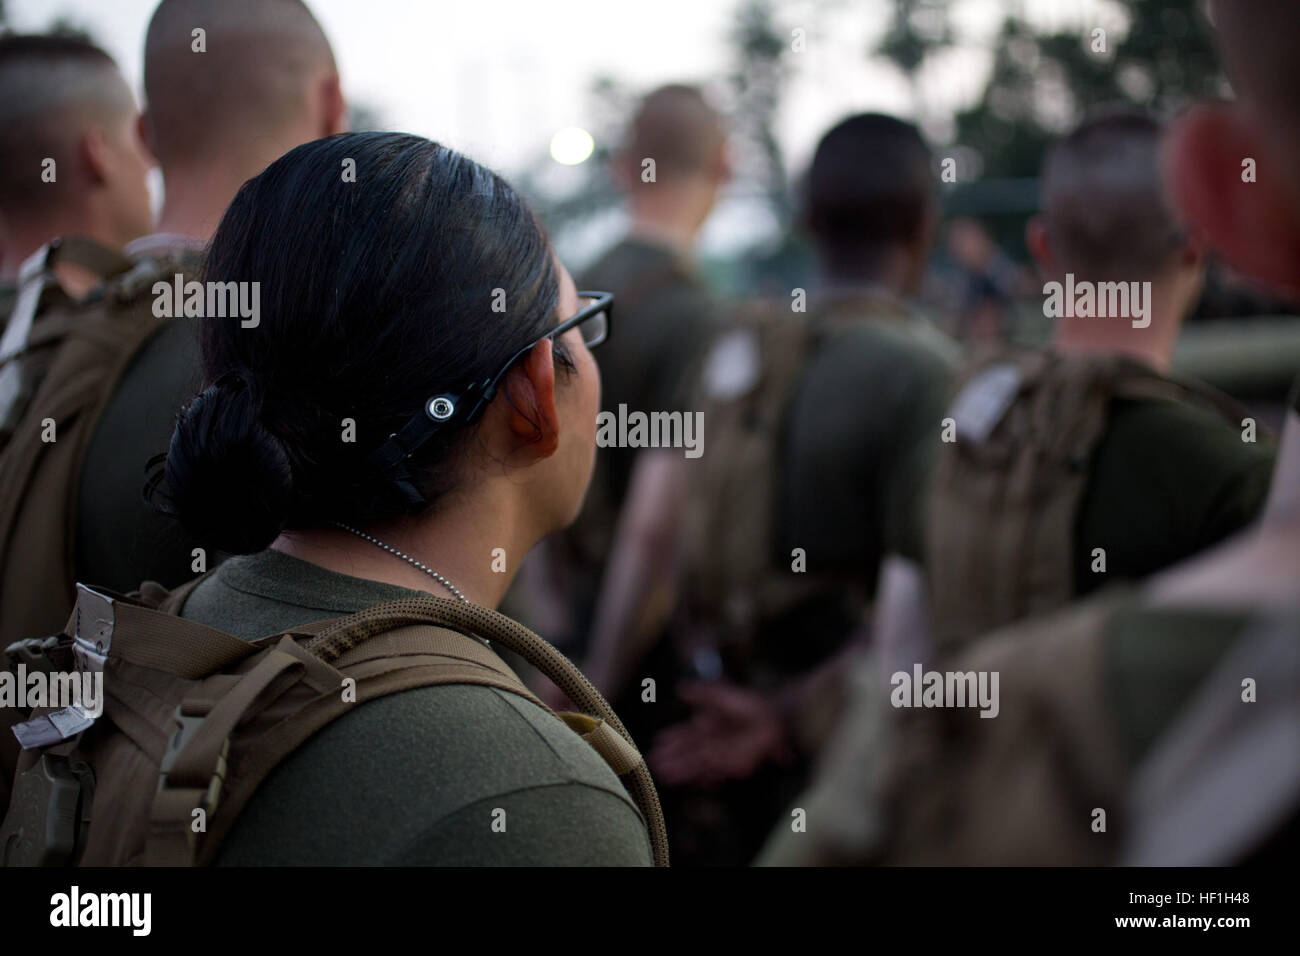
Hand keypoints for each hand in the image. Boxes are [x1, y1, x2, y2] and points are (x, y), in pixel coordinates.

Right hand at [648, 681, 792, 787]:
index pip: (685, 735)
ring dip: (682, 771)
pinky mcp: (734, 764)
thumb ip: (701, 694)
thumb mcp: (721, 696)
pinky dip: (707, 778)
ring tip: (665, 774)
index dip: (671, 739)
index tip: (657, 742)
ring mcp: (721, 755)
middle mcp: (710, 743)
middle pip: (687, 753)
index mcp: (706, 726)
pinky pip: (716, 773)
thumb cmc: (748, 705)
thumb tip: (680, 688)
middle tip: (653, 762)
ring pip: (697, 765)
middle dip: (671, 758)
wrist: (773, 717)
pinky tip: (696, 783)